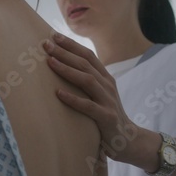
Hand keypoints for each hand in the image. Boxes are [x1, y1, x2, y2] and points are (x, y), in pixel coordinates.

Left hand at [43, 33, 154, 166]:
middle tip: (46, 44)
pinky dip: (73, 99)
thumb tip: (62, 68)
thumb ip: (87, 82)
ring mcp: (108, 100)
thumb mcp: (99, 95)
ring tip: (50, 62)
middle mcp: (107, 85)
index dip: (71, 45)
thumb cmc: (107, 115)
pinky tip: (58, 94)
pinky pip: (88, 106)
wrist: (129, 139)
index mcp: (105, 78)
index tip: (53, 36)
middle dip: (65, 52)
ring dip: (67, 69)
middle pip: (85, 63)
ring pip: (87, 80)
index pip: (88, 56)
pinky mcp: (107, 117)